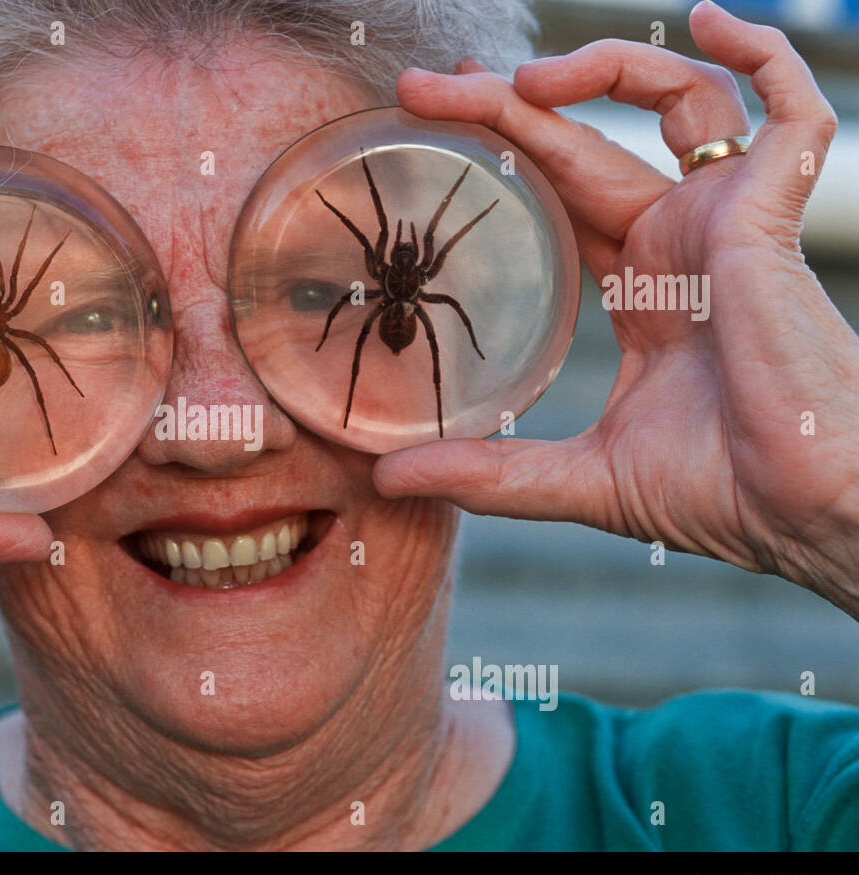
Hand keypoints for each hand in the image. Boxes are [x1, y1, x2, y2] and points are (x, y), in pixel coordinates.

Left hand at [375, 2, 858, 615]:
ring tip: (522, 78)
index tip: (434, 119)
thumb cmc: (718, 494)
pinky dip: (764, 57)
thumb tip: (387, 479)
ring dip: (604, 70)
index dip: (507, 148)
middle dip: (509, 104)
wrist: (801, 511)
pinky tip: (715, 23)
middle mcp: (679, 241)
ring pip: (677, 101)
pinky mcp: (773, 216)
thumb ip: (487, 472)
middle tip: (431, 82)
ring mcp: (727, 221)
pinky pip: (791, 111)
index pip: (559, 193)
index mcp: (640, 287)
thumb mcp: (580, 476)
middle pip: (588, 141)